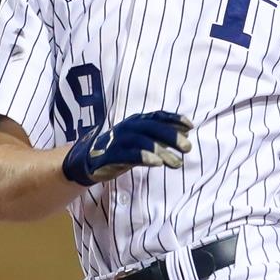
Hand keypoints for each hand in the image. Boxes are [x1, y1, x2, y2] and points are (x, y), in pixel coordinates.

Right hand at [62, 111, 193, 186]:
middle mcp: (128, 127)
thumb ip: (161, 138)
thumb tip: (186, 135)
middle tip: (188, 147)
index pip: (157, 116)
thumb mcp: (142, 141)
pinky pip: (128, 154)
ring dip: (160, 150)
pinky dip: (143, 157)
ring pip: (141, 141)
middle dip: (171, 136)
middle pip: (152, 127)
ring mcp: (118, 140)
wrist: (89, 161)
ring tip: (176, 162)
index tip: (190, 126)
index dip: (173, 119)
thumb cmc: (121, 150)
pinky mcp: (110, 155)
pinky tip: (156, 163)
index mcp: (136, 121)